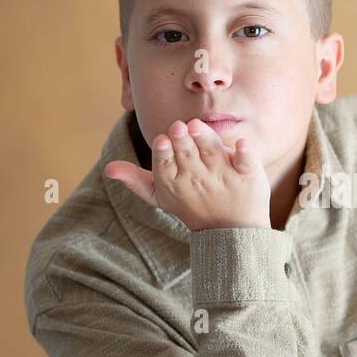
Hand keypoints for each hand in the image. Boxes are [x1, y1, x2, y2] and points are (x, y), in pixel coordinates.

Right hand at [104, 119, 270, 230]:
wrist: (232, 230)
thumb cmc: (192, 206)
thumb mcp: (162, 196)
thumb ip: (136, 180)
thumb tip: (108, 168)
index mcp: (175, 181)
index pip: (166, 164)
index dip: (163, 153)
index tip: (161, 141)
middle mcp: (199, 177)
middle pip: (187, 154)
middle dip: (181, 141)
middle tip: (178, 128)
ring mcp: (224, 175)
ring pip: (213, 153)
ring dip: (205, 139)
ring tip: (196, 127)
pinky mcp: (248, 174)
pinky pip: (246, 162)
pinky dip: (245, 153)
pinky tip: (243, 144)